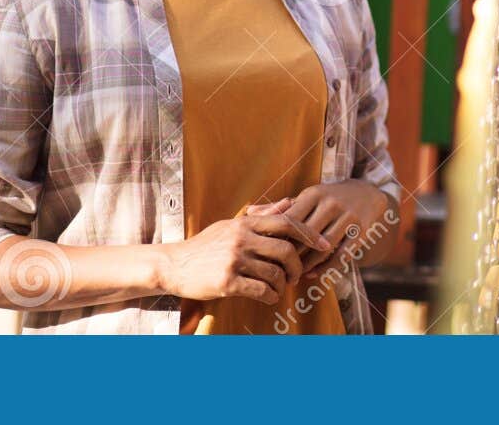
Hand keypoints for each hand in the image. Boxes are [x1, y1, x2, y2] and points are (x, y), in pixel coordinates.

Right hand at [158, 209, 330, 304]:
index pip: (287, 222)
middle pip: (286, 250)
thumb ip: (263, 215)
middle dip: (298, 266)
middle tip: (297, 276)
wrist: (174, 265)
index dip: (309, 234)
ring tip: (280, 288)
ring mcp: (234, 260)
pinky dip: (271, 296)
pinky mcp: (227, 282)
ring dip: (284, 284)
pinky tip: (270, 297)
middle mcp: (242, 238)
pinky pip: (261, 290)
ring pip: (275, 273)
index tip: (324, 245)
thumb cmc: (206, 245)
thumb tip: (290, 201)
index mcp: (246, 223)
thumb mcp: (233, 224)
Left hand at [246, 180, 392, 279]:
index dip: (277, 239)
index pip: (290, 220)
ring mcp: (347, 217)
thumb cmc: (327, 198)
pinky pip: (341, 256)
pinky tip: (313, 275)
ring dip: (306, 265)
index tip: (266, 254)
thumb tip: (249, 212)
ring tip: (293, 275)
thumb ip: (279, 207)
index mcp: (313, 193)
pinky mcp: (360, 232)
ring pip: (322, 248)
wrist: (366, 194)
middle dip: (290, 256)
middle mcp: (331, 203)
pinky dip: (325, 269)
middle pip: (304, 236)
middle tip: (277, 271)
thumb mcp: (306, 197)